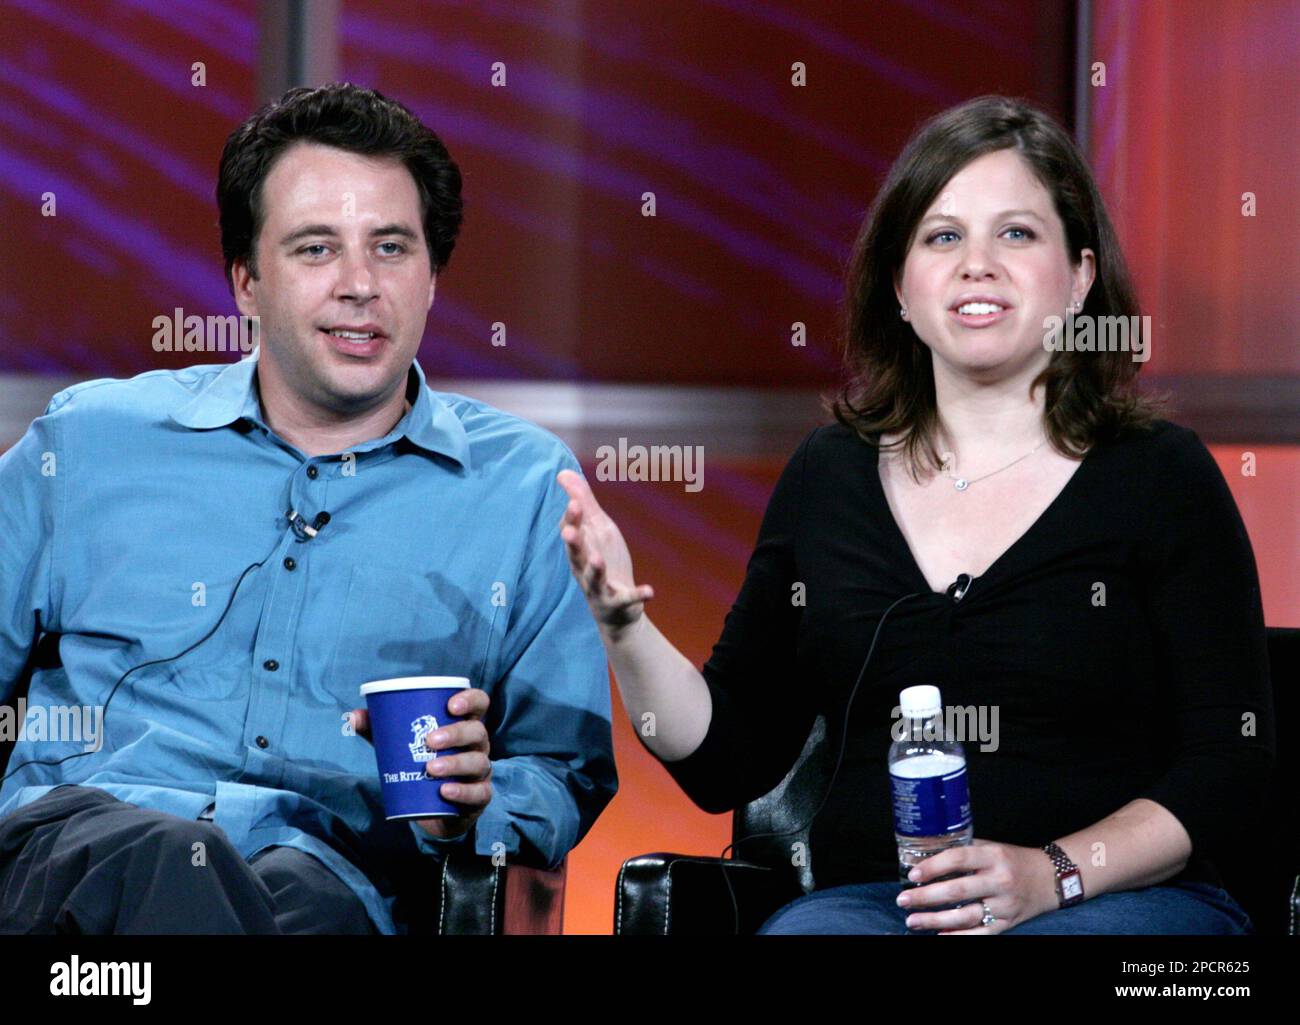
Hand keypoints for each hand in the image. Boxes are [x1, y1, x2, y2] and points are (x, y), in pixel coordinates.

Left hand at [348, 688, 491, 839]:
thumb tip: (352, 717)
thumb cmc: (421, 766)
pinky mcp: (480, 797)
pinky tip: (445, 791)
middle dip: (455, 734)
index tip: (450, 705)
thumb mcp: (401, 746)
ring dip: (455, 763)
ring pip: (478, 762)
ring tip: (430, 769)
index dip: (470, 700)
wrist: (432, 810)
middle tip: (428, 741)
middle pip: (477, 732)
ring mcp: (481, 772)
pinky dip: (463, 791)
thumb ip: (380, 731)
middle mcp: (477, 746)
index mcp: (464, 725)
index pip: (479, 704)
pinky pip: (479, 793)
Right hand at [556, 469, 654, 632]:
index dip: (572, 518)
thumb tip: (562, 472)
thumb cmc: (603, 561)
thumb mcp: (597, 530)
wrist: (617, 609)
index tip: (574, 503)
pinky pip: (627, 599)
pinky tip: (650, 591)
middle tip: (569, 532)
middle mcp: (584, 568)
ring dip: (595, 569)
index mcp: (580, 548)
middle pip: (575, 555)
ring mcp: (599, 588)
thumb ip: (583, 502)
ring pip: (593, 578)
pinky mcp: (617, 603)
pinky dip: (638, 595)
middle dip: (573, 543)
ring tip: (598, 559)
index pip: (571, 531)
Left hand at [895, 839, 1059, 933]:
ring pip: (965, 916)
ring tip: (913, 920)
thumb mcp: (991, 847)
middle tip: (903, 900)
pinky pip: (981, 933)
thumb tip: (927, 856)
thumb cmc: (1013, 860)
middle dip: (926, 897)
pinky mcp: (1008, 923)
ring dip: (935, 920)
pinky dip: (958, 937)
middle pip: (957, 890)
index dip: (933, 867)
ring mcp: (1004, 904)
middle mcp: (999, 880)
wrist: (1050, 878)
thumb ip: (963, 851)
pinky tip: (939, 936)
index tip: (913, 874)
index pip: (958, 859)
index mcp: (993, 856)